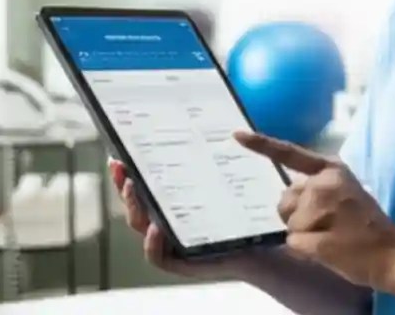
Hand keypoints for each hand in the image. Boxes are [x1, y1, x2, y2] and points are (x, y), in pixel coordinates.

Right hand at [108, 158, 261, 278]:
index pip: (146, 189)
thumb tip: (226, 130)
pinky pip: (160, 258)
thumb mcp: (234, 183)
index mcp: (179, 205)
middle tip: (119, 165)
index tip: (119, 155)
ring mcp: (176, 245)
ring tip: (133, 187)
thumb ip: (221, 163)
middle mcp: (173, 224)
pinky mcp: (187, 264)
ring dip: (133, 208)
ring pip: (143, 228)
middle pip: (137, 206)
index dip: (128, 175)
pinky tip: (156, 227)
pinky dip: (153, 244)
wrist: (276, 249)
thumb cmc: (255, 215)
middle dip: (123, 186)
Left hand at [233, 131, 394, 290]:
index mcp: (332, 170)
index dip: (262, 145)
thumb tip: (289, 200)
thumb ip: (318, 188)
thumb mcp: (347, 193)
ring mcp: (320, 210)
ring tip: (333, 236)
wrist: (393, 253)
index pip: (291, 154)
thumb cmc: (367, 225)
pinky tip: (329, 249)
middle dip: (297, 214)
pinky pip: (293, 244)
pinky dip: (306, 251)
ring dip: (304, 235)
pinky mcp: (316, 236)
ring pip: (289, 225)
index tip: (237, 135)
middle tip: (327, 225)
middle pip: (285, 200)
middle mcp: (324, 184)